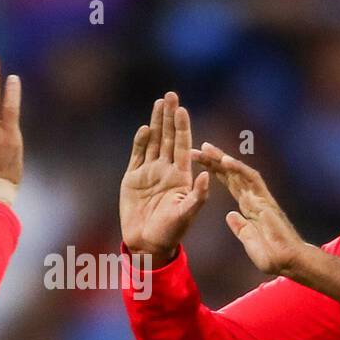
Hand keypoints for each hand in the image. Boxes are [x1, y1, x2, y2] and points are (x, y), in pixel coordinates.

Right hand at [119, 92, 209, 266]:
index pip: (183, 146)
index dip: (182, 128)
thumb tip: (206, 174)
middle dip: (169, 117)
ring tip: (159, 102)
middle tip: (170, 95)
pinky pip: (137, 156)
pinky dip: (140, 142)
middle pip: (168, 138)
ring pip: (153, 142)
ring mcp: (149, 173)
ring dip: (156, 123)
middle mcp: (166, 170)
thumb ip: (197, 195)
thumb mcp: (187, 214)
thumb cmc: (170, 232)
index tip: (182, 110)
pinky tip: (144, 129)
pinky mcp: (133, 179)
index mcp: (181, 176)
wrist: (146, 244)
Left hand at [194, 143, 304, 275]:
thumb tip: (229, 215)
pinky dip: (238, 168)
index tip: (200, 162)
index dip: (215, 172)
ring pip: (240, 172)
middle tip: (198, 149)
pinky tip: (225, 160)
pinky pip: (252, 180)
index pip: (231, 184)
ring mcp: (261, 197)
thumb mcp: (249, 241)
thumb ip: (240, 227)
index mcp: (250, 207)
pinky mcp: (266, 200)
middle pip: (232, 175)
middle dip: (215, 161)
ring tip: (207, 148)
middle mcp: (255, 198)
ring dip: (223, 159)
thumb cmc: (273, 257)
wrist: (289, 262)